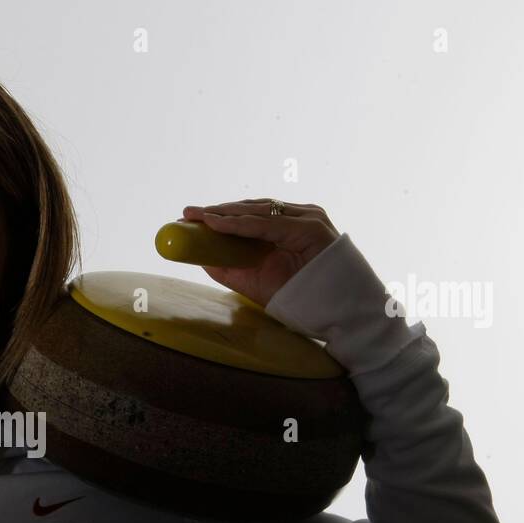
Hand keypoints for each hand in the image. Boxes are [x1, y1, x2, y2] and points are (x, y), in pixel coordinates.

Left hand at [181, 200, 339, 308]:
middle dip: (218, 210)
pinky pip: (268, 224)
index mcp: (290, 226)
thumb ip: (231, 268)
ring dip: (225, 213)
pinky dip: (240, 224)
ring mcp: (308, 219)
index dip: (222, 214)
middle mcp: (300, 217)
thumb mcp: (256, 282)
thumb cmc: (300, 298)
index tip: (192, 216)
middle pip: (253, 208)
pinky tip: (217, 224)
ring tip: (198, 217)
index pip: (252, 214)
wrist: (334, 314)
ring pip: (259, 211)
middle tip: (188, 213)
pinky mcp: (311, 228)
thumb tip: (200, 257)